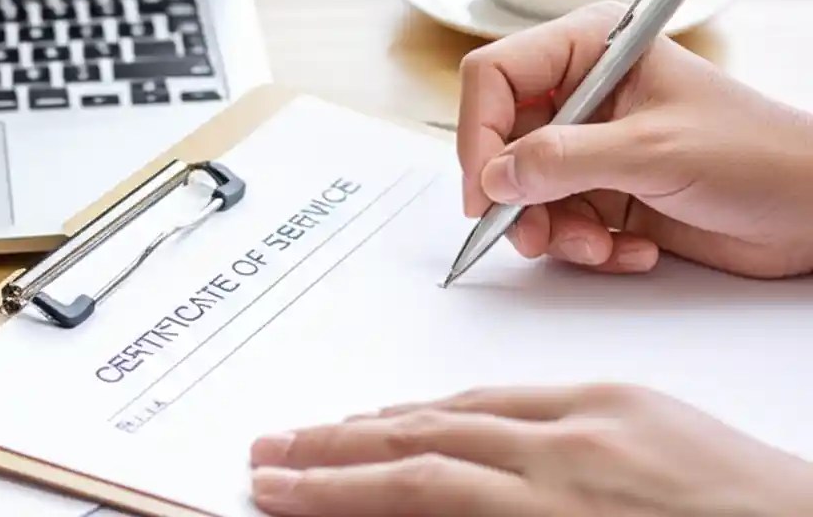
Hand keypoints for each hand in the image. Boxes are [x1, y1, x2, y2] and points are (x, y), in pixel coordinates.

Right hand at [248, 383, 812, 515]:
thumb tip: (415, 514)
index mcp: (561, 511)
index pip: (414, 486)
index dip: (332, 485)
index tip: (279, 485)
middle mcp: (572, 453)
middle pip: (419, 438)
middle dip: (333, 445)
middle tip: (273, 449)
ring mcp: (599, 416)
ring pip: (459, 408)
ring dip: (379, 419)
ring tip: (324, 430)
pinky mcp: (625, 397)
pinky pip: (513, 393)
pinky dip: (450, 404)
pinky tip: (420, 412)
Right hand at [457, 0, 812, 277]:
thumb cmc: (757, 156)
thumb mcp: (652, 152)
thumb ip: (564, 160)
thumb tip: (493, 176)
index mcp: (593, 48)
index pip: (495, 76)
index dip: (480, 132)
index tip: (485, 188)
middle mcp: (583, 92)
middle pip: (500, 141)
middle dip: (518, 197)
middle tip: (535, 234)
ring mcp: (591, 144)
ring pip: (523, 191)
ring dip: (554, 230)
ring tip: (599, 245)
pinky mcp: (603, 190)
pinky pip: (557, 222)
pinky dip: (585, 245)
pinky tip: (632, 248)